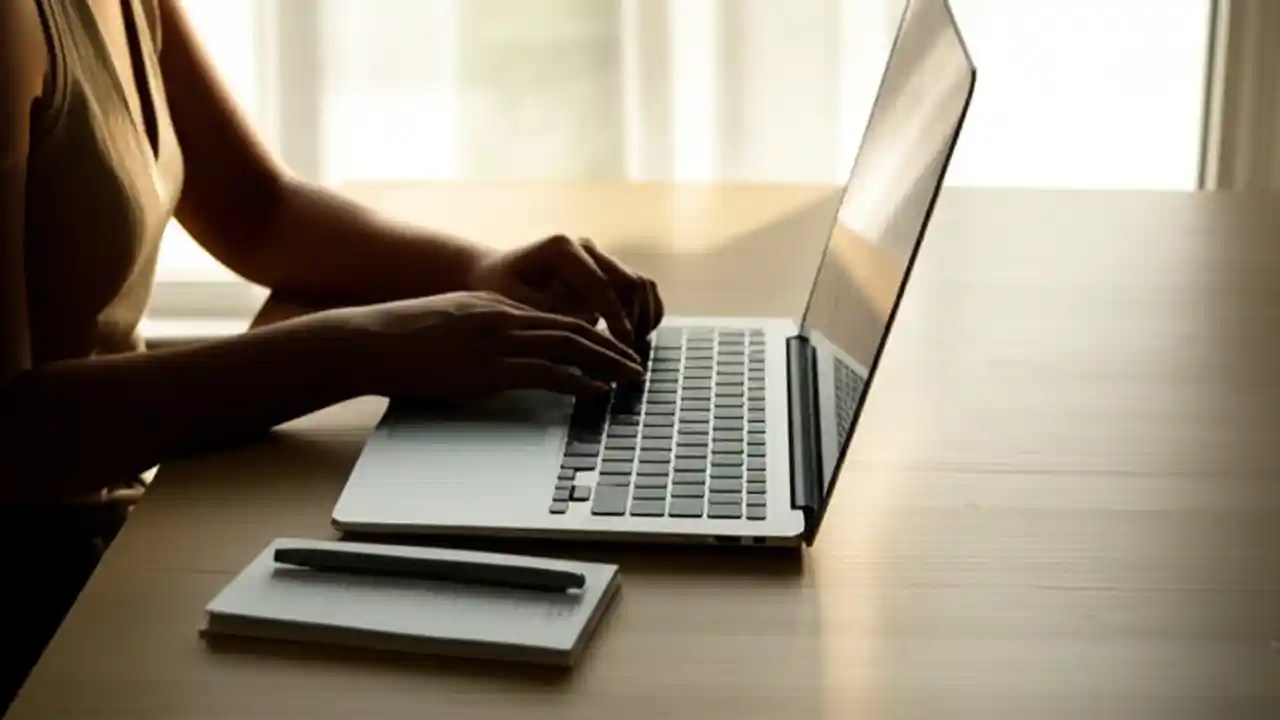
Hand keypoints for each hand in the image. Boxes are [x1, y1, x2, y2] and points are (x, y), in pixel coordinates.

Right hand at [326, 291, 643, 398]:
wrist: (367, 340)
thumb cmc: (398, 340)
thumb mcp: (448, 326)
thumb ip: (479, 336)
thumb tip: (498, 358)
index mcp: (496, 306)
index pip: (557, 316)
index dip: (592, 332)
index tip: (614, 347)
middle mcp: (504, 316)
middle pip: (574, 327)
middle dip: (612, 346)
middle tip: (638, 363)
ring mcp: (498, 340)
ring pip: (570, 346)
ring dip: (608, 363)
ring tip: (632, 377)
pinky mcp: (489, 367)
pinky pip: (547, 373)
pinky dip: (579, 381)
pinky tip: (598, 391)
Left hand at [467, 235, 664, 347]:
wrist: (491, 274)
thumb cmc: (496, 289)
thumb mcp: (513, 303)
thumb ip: (551, 313)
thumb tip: (592, 325)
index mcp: (562, 248)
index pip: (601, 286)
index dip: (616, 320)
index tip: (622, 348)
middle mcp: (585, 247)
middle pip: (629, 282)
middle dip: (634, 321)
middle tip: (630, 356)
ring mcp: (598, 256)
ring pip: (640, 283)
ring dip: (644, 317)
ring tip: (635, 349)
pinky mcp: (606, 270)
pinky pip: (639, 288)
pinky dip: (646, 311)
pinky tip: (639, 337)